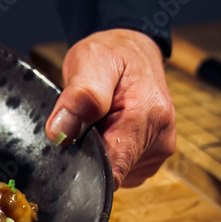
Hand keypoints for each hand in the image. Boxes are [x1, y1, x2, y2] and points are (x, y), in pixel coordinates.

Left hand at [44, 29, 175, 188]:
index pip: (112, 170)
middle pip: (111, 171)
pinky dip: (109, 153)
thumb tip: (61, 133)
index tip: (73, 145)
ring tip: (100, 121)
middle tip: (87, 121)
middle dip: (91, 153)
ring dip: (100, 152)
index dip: (85, 165)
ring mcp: (158, 150)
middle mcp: (159, 139)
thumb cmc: (112, 54)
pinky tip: (108, 130)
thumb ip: (79, 98)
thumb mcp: (91, 62)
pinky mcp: (152, 156)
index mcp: (147, 117)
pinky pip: (123, 167)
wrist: (134, 50)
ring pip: (116, 171)